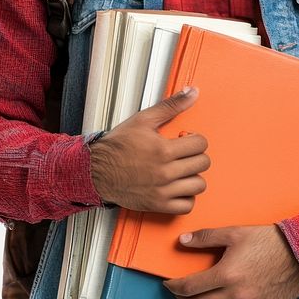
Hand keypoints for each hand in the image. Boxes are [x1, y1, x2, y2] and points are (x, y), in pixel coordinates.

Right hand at [88, 86, 209, 214]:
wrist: (96, 171)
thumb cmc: (118, 146)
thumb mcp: (144, 119)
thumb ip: (171, 106)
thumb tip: (192, 92)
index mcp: (163, 150)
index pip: (201, 144)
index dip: (195, 139)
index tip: (186, 140)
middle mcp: (165, 172)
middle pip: (202, 164)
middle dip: (195, 156)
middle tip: (184, 154)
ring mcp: (162, 191)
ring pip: (199, 185)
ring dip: (193, 176)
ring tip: (181, 170)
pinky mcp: (158, 205)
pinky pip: (187, 205)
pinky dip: (186, 197)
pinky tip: (177, 187)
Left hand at [162, 224, 298, 298]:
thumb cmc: (268, 240)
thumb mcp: (234, 232)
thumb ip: (206, 237)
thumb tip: (182, 241)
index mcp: (225, 275)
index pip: (189, 288)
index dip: (174, 287)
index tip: (167, 283)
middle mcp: (234, 295)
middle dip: (183, 297)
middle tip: (178, 290)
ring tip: (195, 298)